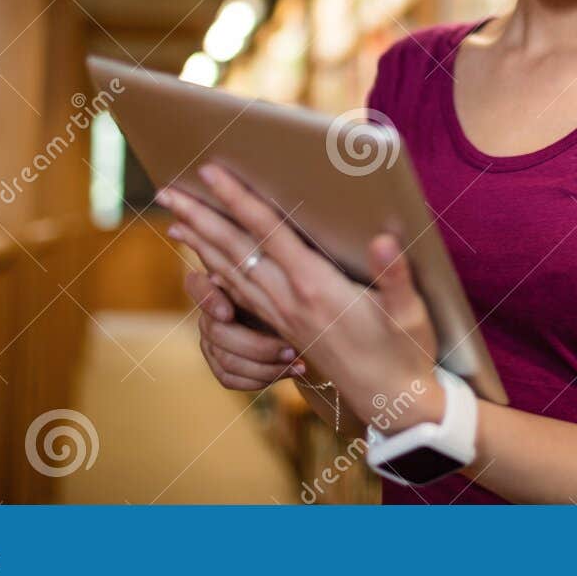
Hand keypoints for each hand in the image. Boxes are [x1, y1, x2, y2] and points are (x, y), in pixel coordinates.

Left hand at [158, 164, 444, 429]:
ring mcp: (282, 315)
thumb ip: (395, 275)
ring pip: (230, 271)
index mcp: (316, 287)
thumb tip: (382, 239)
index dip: (238, 199)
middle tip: (166, 190)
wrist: (393, 403)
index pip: (267, 233)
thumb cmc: (406, 351)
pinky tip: (204, 265)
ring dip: (200, 243)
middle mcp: (289, 299)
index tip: (211, 172)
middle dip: (200, 218)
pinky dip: (216, 272)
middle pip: (234, 250)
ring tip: (173, 219)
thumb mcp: (410, 312)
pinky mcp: (283, 327)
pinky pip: (240, 293)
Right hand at [181, 268, 303, 391]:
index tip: (228, 312)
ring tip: (297, 361)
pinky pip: (230, 379)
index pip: (196, 285)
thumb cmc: (294, 288)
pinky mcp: (219, 366)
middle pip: (218, 333)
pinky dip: (262, 379)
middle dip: (257, 345)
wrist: (302, 319)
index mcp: (219, 283)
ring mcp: (211, 342)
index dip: (208, 300)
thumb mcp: (285, 272)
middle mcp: (209, 313)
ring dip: (265, 366)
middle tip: (291, 349)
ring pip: (226, 361)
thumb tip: (254, 231)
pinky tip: (289, 372)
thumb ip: (270, 256)